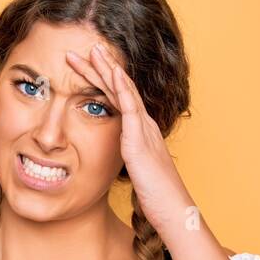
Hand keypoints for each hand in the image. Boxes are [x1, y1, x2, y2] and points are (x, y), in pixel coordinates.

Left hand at [65, 42, 192, 230]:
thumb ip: (127, 161)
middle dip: (102, 68)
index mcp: (140, 133)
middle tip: (86, 49)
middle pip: (120, 89)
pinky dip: (123, 89)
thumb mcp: (136, 174)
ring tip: (94, 51)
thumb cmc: (156, 198)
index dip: (103, 82)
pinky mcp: (141, 141)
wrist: (173, 210)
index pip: (118, 100)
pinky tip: (114, 74)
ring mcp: (144, 131)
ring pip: (125, 93)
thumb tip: (115, 161)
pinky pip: (132, 109)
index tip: (86, 67)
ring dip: (109, 69)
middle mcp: (144, 126)